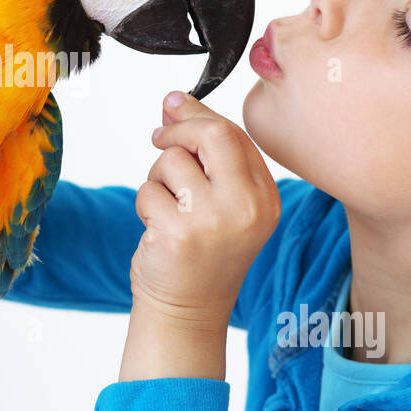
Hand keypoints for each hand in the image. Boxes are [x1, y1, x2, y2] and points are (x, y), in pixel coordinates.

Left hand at [119, 91, 279, 380]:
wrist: (187, 310)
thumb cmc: (201, 251)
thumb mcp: (220, 201)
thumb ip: (205, 153)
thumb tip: (175, 100)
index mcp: (266, 197)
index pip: (235, 134)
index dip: (198, 116)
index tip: (174, 107)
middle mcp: (248, 208)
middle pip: (212, 135)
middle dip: (177, 129)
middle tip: (158, 138)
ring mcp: (214, 221)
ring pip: (172, 161)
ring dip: (157, 178)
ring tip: (167, 208)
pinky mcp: (179, 233)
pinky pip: (148, 190)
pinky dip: (144, 204)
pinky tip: (157, 228)